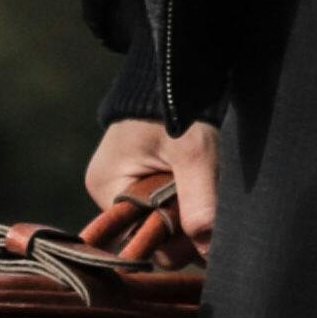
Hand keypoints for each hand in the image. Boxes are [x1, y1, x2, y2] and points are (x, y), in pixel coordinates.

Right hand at [85, 114, 219, 246]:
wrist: (183, 65)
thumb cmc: (178, 103)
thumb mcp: (194, 153)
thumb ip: (199, 204)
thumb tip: (207, 253)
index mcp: (107, 187)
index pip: (137, 239)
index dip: (172, 242)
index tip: (199, 229)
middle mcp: (112, 191)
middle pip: (152, 234)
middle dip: (185, 228)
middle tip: (210, 204)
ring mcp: (131, 184)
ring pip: (166, 220)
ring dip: (192, 213)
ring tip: (208, 187)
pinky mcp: (150, 177)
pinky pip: (171, 204)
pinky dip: (192, 201)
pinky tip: (206, 187)